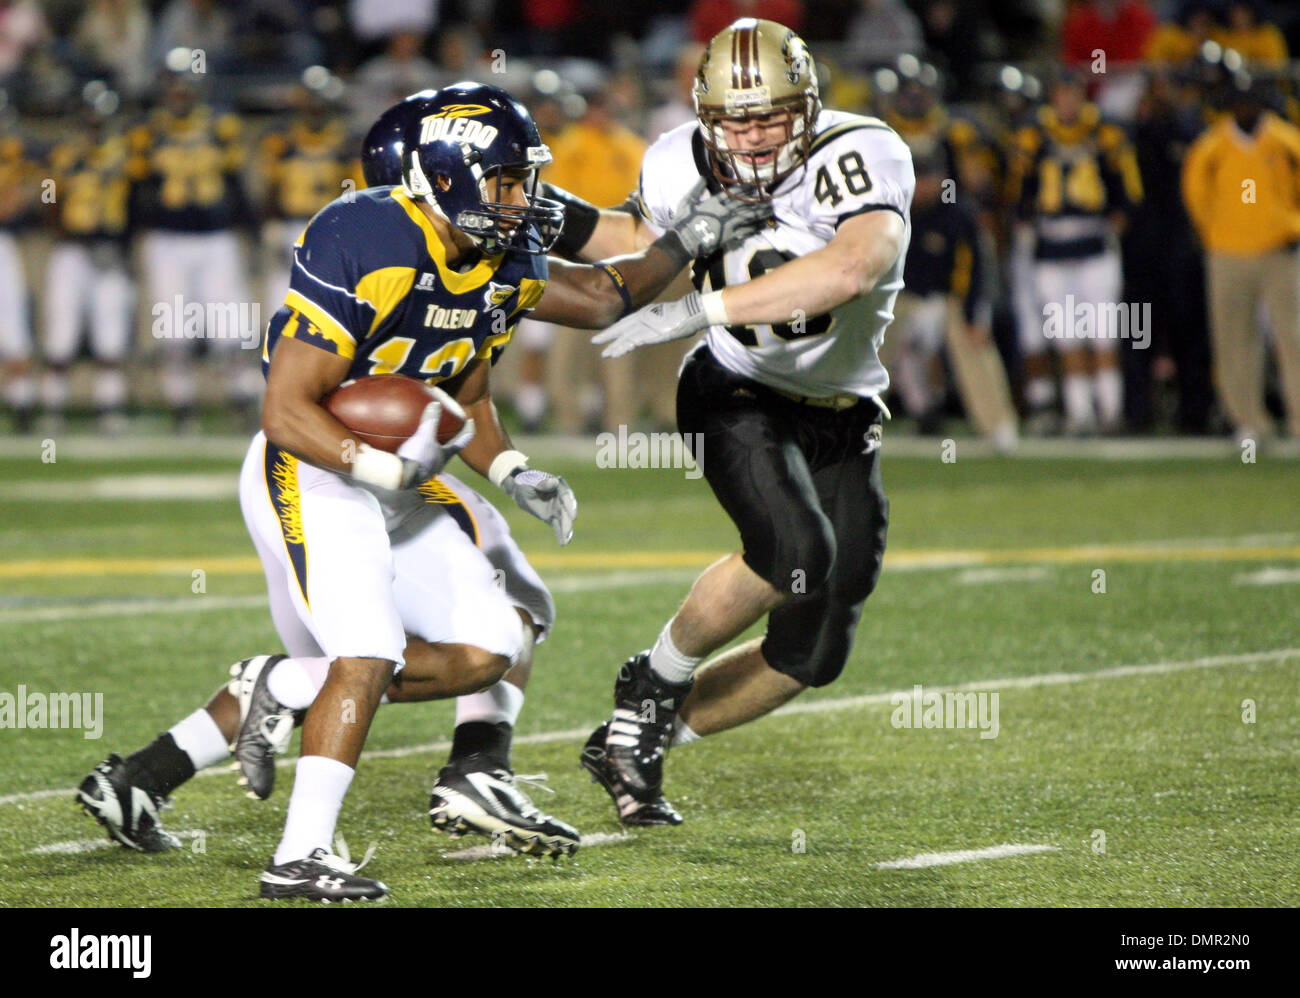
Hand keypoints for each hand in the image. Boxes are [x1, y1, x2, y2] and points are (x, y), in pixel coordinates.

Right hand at [395, 398, 474, 486]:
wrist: (398, 477)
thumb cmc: (416, 458)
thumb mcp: (424, 437)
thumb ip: (431, 421)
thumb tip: (436, 404)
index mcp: (445, 455)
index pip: (462, 441)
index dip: (468, 430)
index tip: (470, 421)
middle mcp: (438, 464)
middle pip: (448, 450)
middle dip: (450, 440)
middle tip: (451, 429)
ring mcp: (425, 469)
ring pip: (433, 455)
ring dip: (433, 445)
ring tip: (430, 436)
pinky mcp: (412, 470)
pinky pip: (418, 457)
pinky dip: (417, 449)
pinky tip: (408, 444)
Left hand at [502, 467, 576, 544]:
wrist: (520, 488)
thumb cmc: (526, 481)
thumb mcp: (532, 480)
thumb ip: (543, 483)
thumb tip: (555, 482)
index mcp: (559, 486)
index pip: (566, 496)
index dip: (569, 505)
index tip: (572, 515)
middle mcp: (561, 498)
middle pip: (567, 510)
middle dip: (568, 521)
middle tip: (568, 531)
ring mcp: (557, 508)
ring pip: (564, 520)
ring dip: (566, 530)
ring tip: (566, 540)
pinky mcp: (552, 517)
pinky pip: (558, 526)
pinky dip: (560, 534)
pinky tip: (563, 543)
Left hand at [592, 293, 709, 358]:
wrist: (690, 312)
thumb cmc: (684, 314)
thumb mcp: (667, 316)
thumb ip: (660, 321)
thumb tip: (662, 326)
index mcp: (645, 313)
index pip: (626, 321)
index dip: (615, 328)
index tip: (606, 333)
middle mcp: (642, 318)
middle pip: (620, 328)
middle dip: (607, 335)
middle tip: (594, 341)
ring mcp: (645, 326)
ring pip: (624, 337)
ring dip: (613, 346)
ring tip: (604, 354)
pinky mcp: (649, 334)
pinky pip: (632, 342)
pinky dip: (622, 348)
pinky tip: (614, 353)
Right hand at [665, 177, 771, 258]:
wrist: (683, 241)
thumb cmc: (683, 221)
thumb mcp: (687, 201)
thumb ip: (697, 188)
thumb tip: (704, 178)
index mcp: (715, 201)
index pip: (734, 192)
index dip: (746, 188)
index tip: (756, 184)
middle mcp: (725, 211)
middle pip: (745, 204)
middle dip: (758, 200)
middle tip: (769, 197)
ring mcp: (728, 224)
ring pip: (748, 216)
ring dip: (760, 213)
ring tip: (770, 210)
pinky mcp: (729, 236)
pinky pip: (745, 231)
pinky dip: (755, 228)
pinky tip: (763, 225)